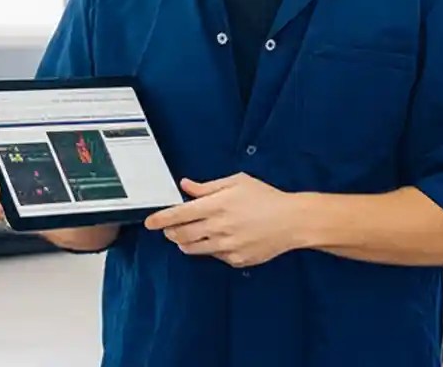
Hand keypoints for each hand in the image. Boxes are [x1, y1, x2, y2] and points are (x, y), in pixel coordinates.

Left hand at [144, 173, 301, 268]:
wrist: (293, 221)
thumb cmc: (267, 198)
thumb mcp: (238, 183)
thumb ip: (208, 186)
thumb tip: (186, 186)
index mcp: (216, 205)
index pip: (178, 214)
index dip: (160, 219)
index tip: (150, 222)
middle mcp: (218, 227)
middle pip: (180, 234)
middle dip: (170, 231)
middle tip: (171, 228)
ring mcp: (225, 246)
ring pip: (192, 249)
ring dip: (186, 241)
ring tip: (194, 233)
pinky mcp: (234, 259)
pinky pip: (213, 256)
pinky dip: (211, 248)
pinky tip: (222, 239)